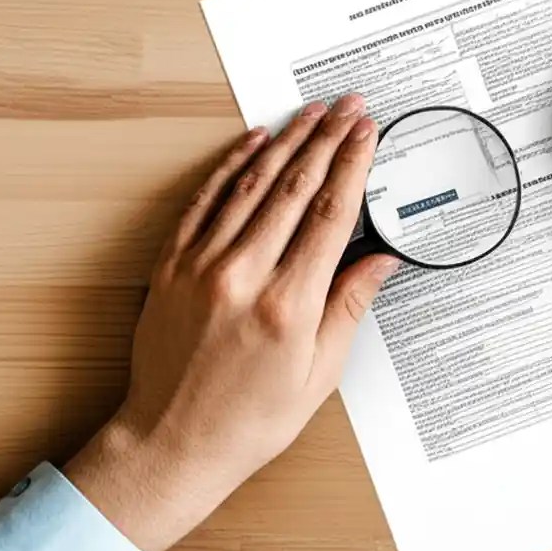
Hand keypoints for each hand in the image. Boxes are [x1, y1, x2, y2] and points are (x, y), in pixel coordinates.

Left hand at [65, 95, 400, 550]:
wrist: (171, 442)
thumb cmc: (249, 420)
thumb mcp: (319, 374)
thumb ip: (349, 307)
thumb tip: (380, 259)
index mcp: (288, 305)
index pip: (330, 215)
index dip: (352, 165)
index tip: (367, 133)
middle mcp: (242, 276)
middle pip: (294, 188)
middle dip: (326, 139)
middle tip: (348, 107)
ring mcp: (201, 267)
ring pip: (250, 185)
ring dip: (284, 141)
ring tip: (310, 112)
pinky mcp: (171, 267)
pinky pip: (204, 202)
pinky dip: (231, 167)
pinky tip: (253, 142)